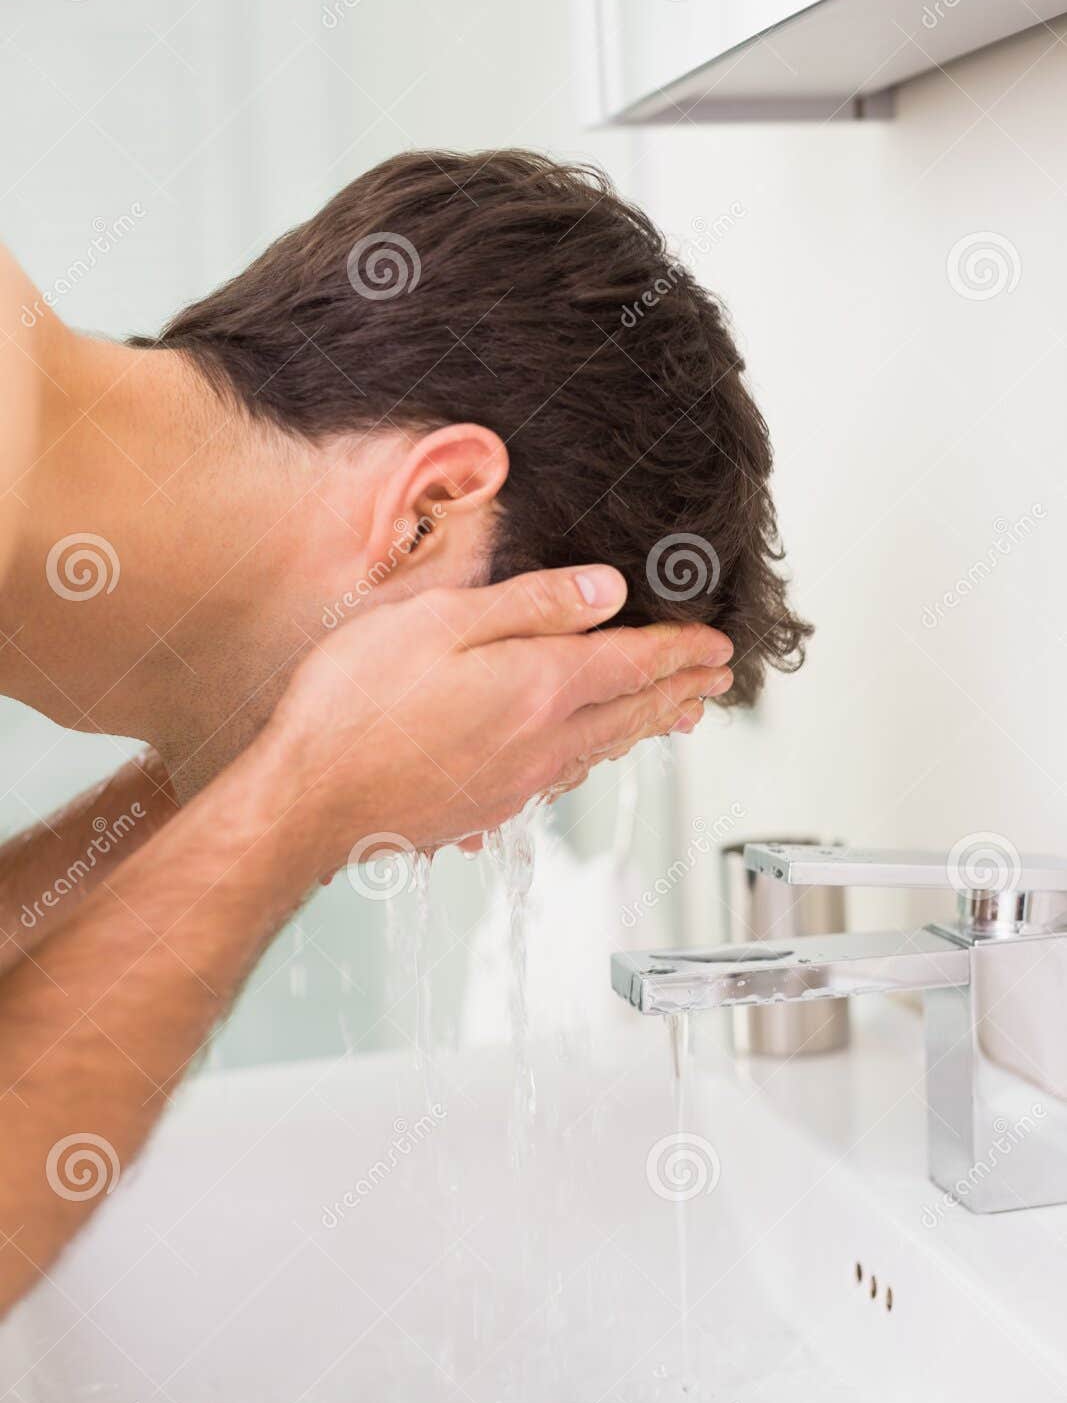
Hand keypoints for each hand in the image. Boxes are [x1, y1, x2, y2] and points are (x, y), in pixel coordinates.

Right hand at [264, 565, 731, 871]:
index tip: (719, 645)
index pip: (633, 663)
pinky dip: (594, 757)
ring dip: (646, 726)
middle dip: (679, 690)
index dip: (681, 651)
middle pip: (631, 712)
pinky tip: (587, 758)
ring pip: (601, 749)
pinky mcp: (487, 808)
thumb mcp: (441, 621)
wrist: (308, 801)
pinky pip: (562, 776)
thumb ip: (530, 606)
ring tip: (674, 715)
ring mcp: (516, 782)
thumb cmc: (355, 704)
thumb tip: (607, 593)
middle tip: (717, 682)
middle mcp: (542, 743)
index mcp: (540, 687)